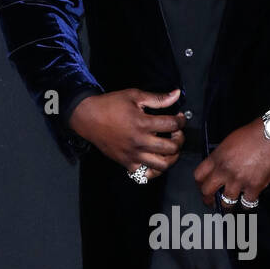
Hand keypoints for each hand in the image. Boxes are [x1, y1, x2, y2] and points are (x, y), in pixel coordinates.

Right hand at [69, 87, 184, 177]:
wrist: (88, 118)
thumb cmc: (110, 105)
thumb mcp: (134, 96)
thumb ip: (158, 98)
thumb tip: (176, 94)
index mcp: (142, 123)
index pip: (172, 125)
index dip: (181, 121)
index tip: (179, 118)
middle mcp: (139, 141)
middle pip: (171, 148)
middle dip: (179, 139)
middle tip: (176, 133)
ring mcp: (133, 155)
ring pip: (163, 165)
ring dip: (171, 157)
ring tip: (169, 148)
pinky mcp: (126, 163)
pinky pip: (146, 173)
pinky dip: (154, 168)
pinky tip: (155, 158)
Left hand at [193, 119, 269, 208]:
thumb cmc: (254, 134)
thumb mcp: (229, 141)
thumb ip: (221, 156)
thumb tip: (218, 166)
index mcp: (217, 158)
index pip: (198, 176)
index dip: (200, 184)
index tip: (203, 187)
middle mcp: (225, 171)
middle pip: (207, 191)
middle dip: (208, 199)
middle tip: (211, 202)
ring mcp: (239, 180)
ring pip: (226, 202)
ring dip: (228, 205)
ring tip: (230, 205)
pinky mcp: (254, 186)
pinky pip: (247, 203)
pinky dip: (248, 203)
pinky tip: (249, 201)